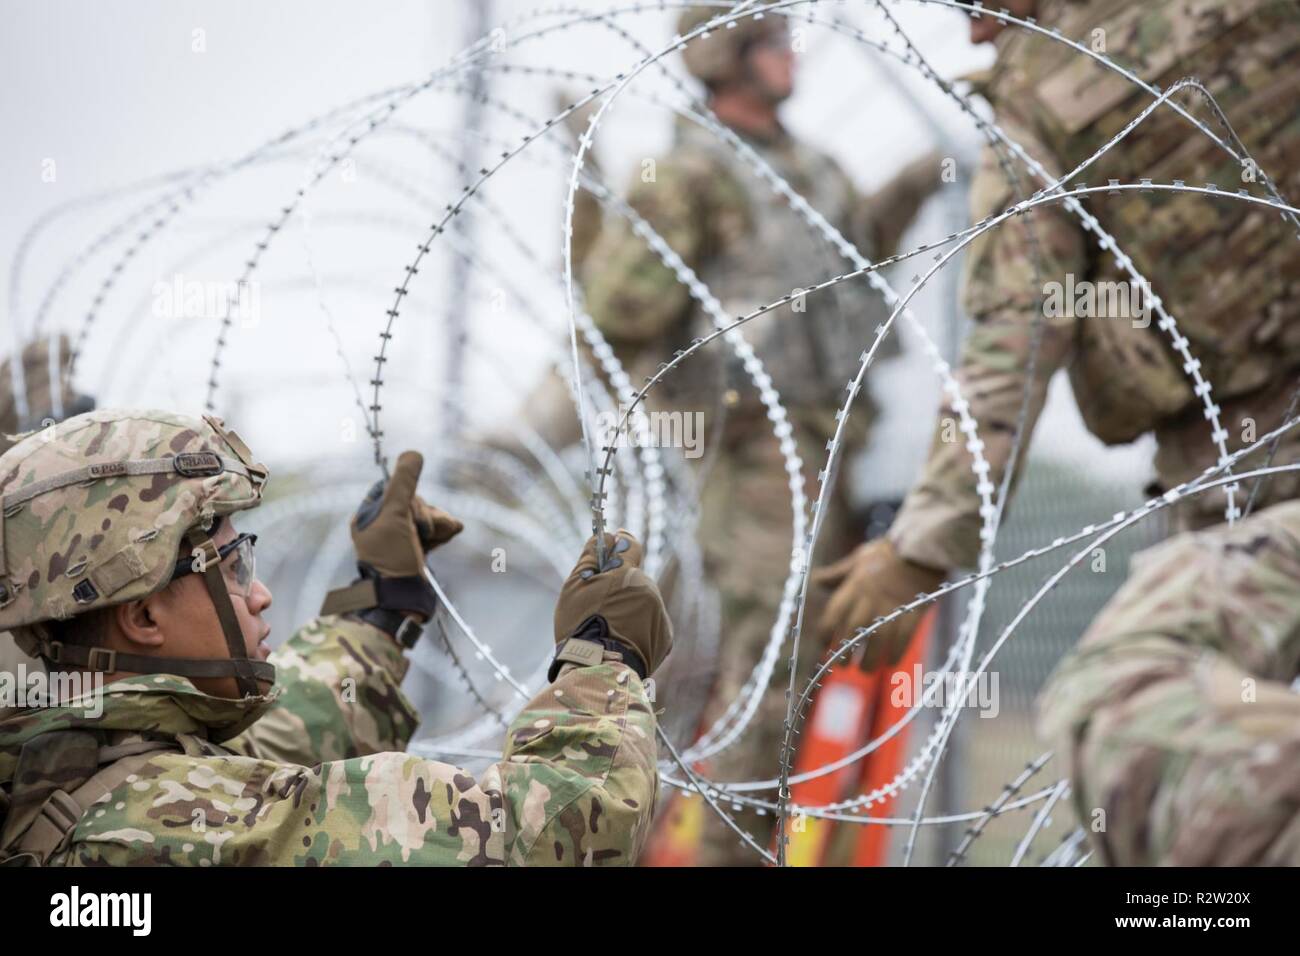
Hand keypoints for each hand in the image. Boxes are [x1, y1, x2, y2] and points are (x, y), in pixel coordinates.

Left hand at [352, 450, 462, 578]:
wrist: (403, 598)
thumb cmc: (392, 558)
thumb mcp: (396, 515)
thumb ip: (404, 483)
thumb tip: (413, 453)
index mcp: (369, 515)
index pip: (397, 489)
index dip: (410, 498)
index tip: (409, 514)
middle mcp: (383, 525)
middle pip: (416, 502)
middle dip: (425, 515)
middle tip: (420, 533)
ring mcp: (401, 538)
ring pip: (428, 516)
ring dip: (437, 524)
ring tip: (434, 540)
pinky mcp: (418, 549)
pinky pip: (435, 530)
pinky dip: (442, 532)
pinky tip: (445, 538)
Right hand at [554, 530, 672, 675]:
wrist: (599, 670)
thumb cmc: (581, 626)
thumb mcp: (574, 587)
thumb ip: (590, 558)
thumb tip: (605, 536)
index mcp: (626, 573)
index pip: (629, 544)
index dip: (620, 542)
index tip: (614, 543)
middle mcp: (648, 588)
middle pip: (634, 578)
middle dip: (620, 586)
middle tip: (599, 606)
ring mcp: (659, 612)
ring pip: (642, 602)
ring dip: (629, 608)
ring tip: (608, 629)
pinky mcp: (666, 635)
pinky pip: (651, 623)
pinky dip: (639, 628)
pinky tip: (621, 641)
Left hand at [813, 537, 943, 670]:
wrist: (922, 544)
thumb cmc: (889, 550)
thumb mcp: (859, 558)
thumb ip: (838, 573)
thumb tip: (816, 581)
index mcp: (855, 585)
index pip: (833, 614)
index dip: (826, 633)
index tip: (823, 645)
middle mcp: (870, 598)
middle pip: (853, 630)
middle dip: (845, 651)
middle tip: (842, 666)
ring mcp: (893, 606)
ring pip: (877, 639)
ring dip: (869, 658)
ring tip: (865, 670)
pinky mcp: (914, 611)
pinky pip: (904, 637)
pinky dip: (897, 652)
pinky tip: (891, 662)